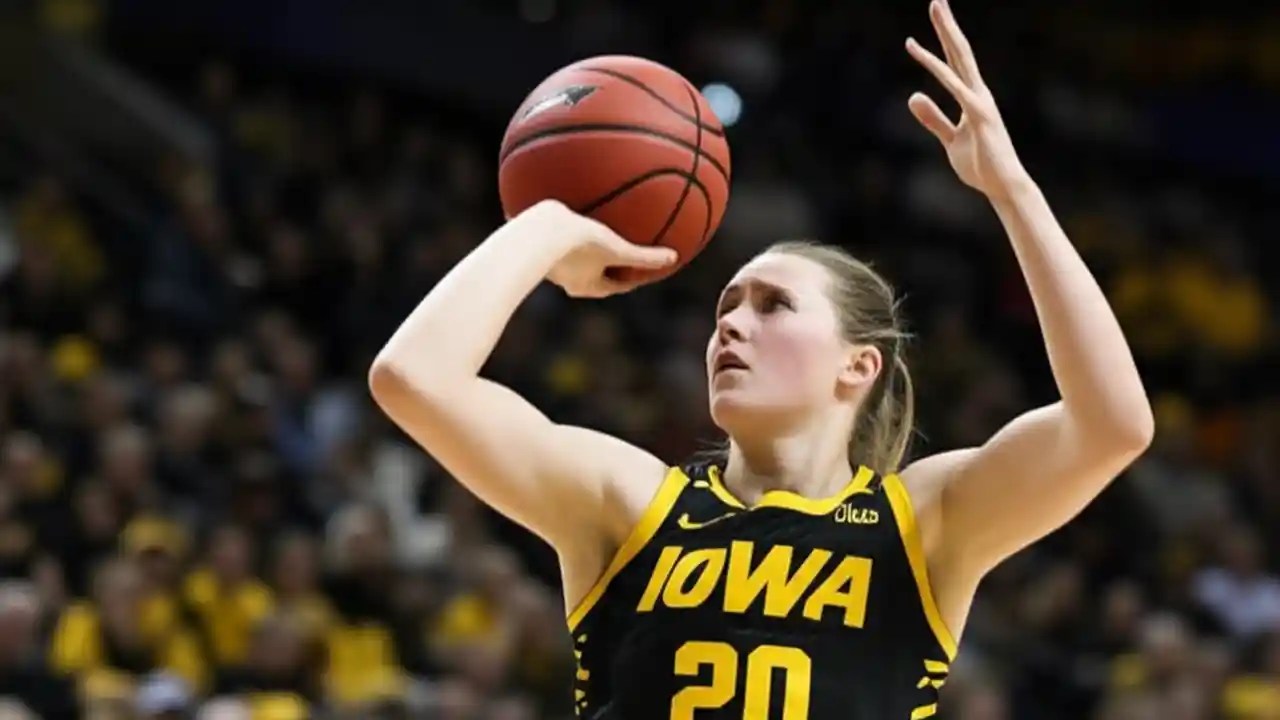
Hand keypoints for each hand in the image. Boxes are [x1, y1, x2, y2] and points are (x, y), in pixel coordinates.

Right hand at [516, 200, 676, 297]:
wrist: (535, 233)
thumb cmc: (578, 244)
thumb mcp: (617, 249)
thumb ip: (645, 256)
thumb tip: (673, 258)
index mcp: (585, 285)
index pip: (615, 286)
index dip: (632, 279)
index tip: (644, 271)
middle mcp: (568, 278)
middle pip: (595, 273)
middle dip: (610, 263)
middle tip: (625, 252)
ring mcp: (552, 262)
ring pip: (576, 254)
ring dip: (589, 245)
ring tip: (599, 229)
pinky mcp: (540, 244)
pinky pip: (560, 235)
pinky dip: (570, 227)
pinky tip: (574, 207)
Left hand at [906, 0, 1029, 200]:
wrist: (1002, 186)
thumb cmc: (980, 165)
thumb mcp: (949, 139)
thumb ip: (932, 118)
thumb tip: (912, 96)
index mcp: (972, 97)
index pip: (955, 62)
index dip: (944, 39)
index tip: (935, 17)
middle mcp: (978, 93)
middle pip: (960, 52)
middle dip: (947, 26)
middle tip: (936, 0)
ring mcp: (980, 102)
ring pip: (960, 60)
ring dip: (947, 34)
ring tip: (936, 10)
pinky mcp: (980, 116)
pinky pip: (956, 88)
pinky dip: (938, 71)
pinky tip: (922, 54)